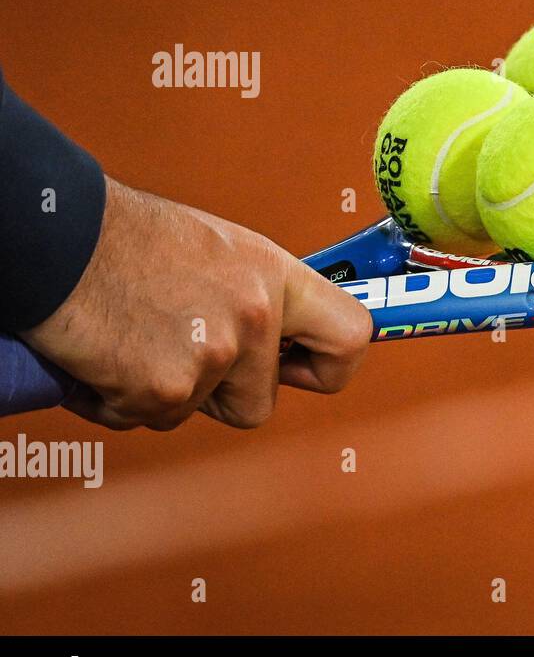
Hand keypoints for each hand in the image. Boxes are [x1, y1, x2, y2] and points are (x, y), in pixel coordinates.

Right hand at [21, 178, 371, 429]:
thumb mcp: (224, 251)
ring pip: (198, 412)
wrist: (58, 238)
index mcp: (276, 277)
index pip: (352, 337)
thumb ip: (260, 296)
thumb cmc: (131, 239)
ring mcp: (213, 355)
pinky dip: (123, 399)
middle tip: (186, 353)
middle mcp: (255, 315)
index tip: (302, 369)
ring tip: (139, 337)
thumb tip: (285, 335)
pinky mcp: (164, 387)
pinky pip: (150, 418)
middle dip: (224, 395)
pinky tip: (109, 353)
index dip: (330, 367)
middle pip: (262, 403)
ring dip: (167, 391)